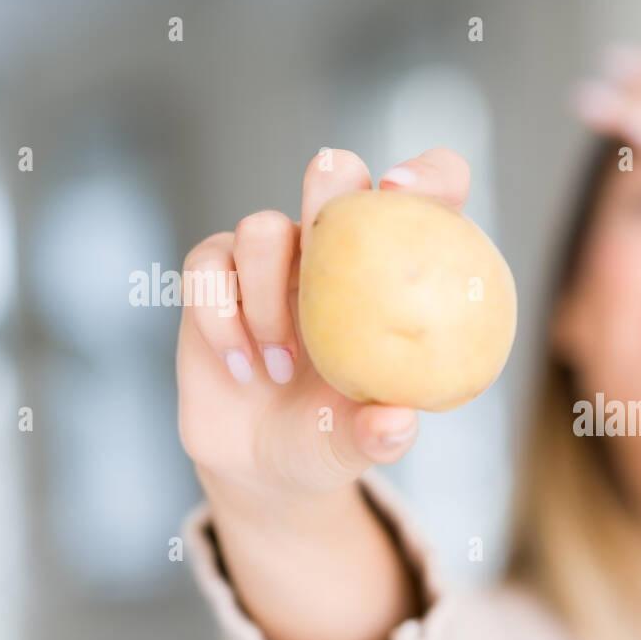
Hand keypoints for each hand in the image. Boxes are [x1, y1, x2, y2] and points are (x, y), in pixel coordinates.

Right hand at [176, 147, 471, 500]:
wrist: (264, 464)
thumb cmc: (332, 439)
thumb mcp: (361, 444)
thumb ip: (381, 433)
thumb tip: (397, 422)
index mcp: (394, 274)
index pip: (431, 196)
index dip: (430, 176)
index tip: (402, 190)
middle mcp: (336, 252)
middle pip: (336, 175)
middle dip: (330, 193)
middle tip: (322, 248)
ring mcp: (273, 260)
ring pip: (262, 228)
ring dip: (267, 297)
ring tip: (282, 368)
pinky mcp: (216, 277)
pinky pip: (208, 267)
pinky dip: (221, 316)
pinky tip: (243, 368)